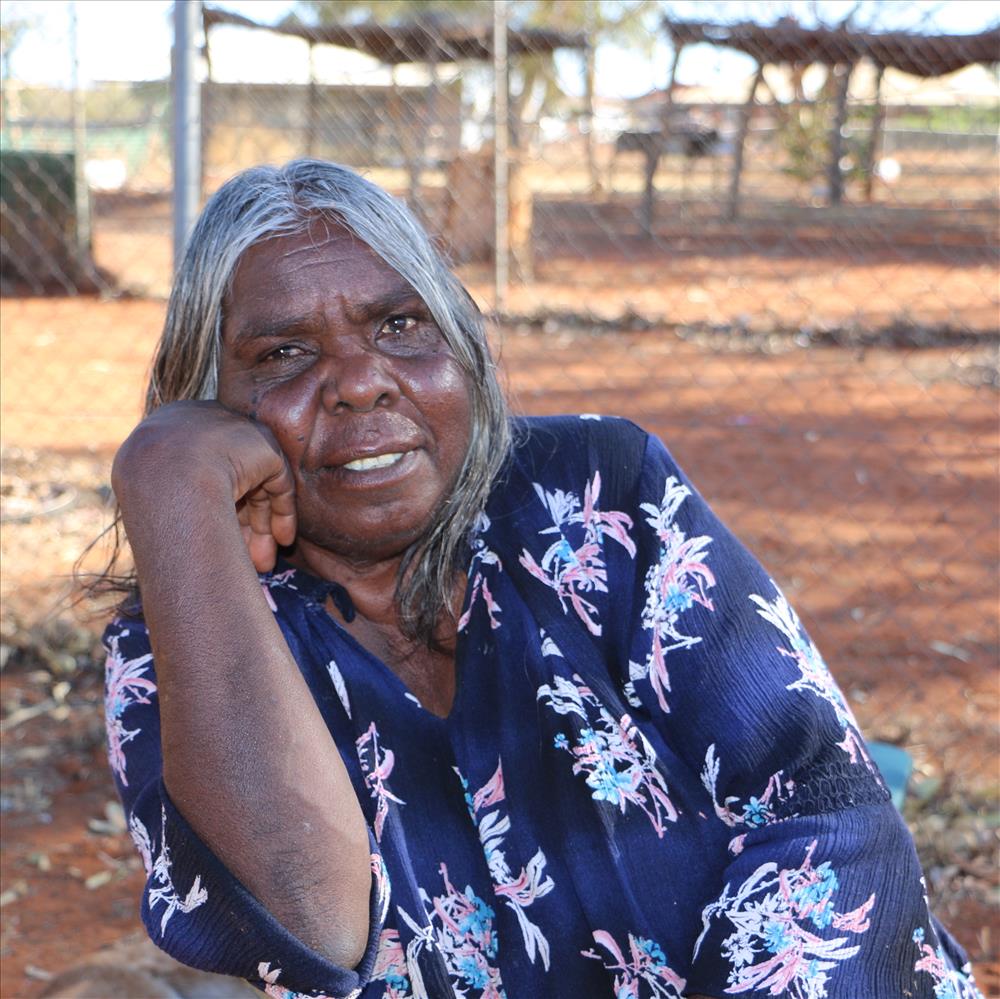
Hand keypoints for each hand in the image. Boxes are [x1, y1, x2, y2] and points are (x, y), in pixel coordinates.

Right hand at [112, 400, 296, 571]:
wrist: (165, 475)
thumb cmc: (147, 490)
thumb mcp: (148, 490)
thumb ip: (168, 494)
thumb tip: (170, 523)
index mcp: (170, 429)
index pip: (200, 470)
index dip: (212, 508)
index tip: (215, 537)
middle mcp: (205, 424)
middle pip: (229, 478)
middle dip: (240, 523)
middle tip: (248, 558)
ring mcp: (237, 431)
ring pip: (254, 485)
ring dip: (261, 526)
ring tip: (265, 562)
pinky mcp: (263, 445)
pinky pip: (276, 482)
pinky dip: (281, 512)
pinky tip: (282, 539)